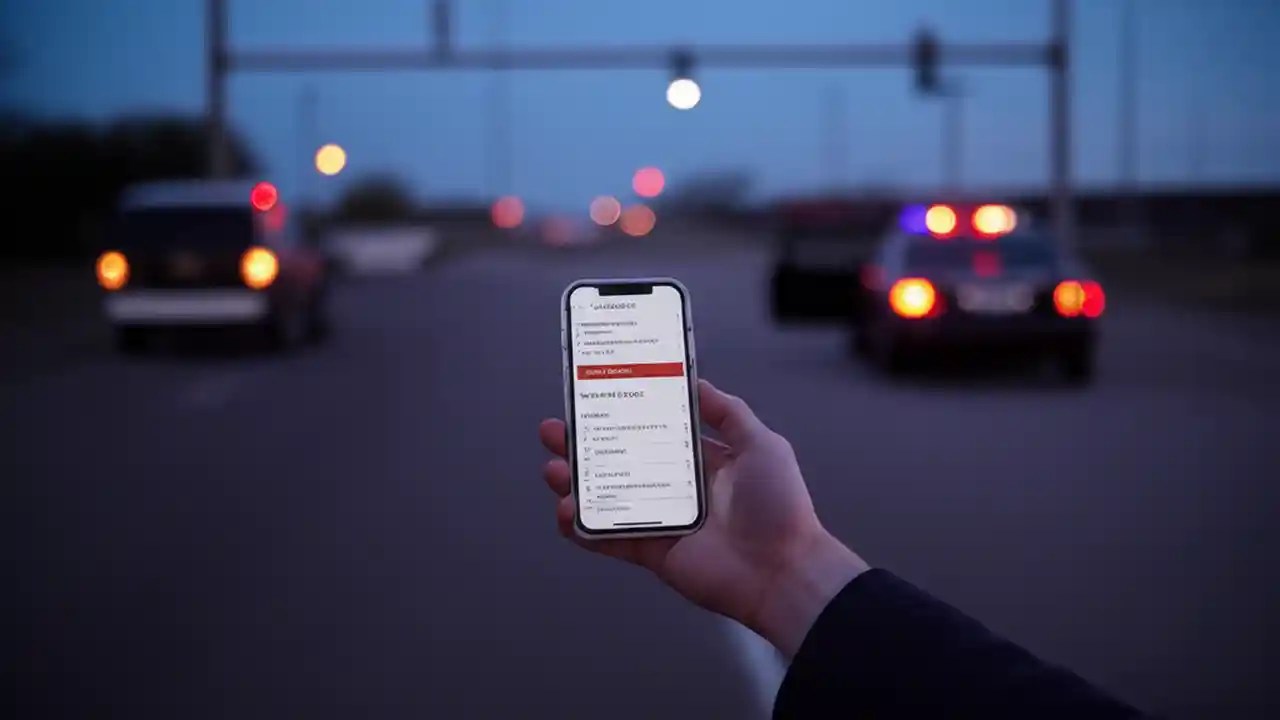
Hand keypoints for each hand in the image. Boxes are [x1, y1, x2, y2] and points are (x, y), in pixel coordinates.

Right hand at [538, 379, 868, 656]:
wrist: (783, 571)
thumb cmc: (778, 505)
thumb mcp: (761, 444)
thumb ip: (728, 412)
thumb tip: (696, 381)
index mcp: (702, 462)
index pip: (651, 432)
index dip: (622, 416)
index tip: (592, 398)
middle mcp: (677, 489)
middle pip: (620, 462)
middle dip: (584, 446)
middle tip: (553, 431)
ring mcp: (662, 522)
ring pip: (606, 498)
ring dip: (574, 484)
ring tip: (552, 469)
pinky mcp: (652, 553)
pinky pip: (609, 539)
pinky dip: (583, 529)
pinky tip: (565, 512)